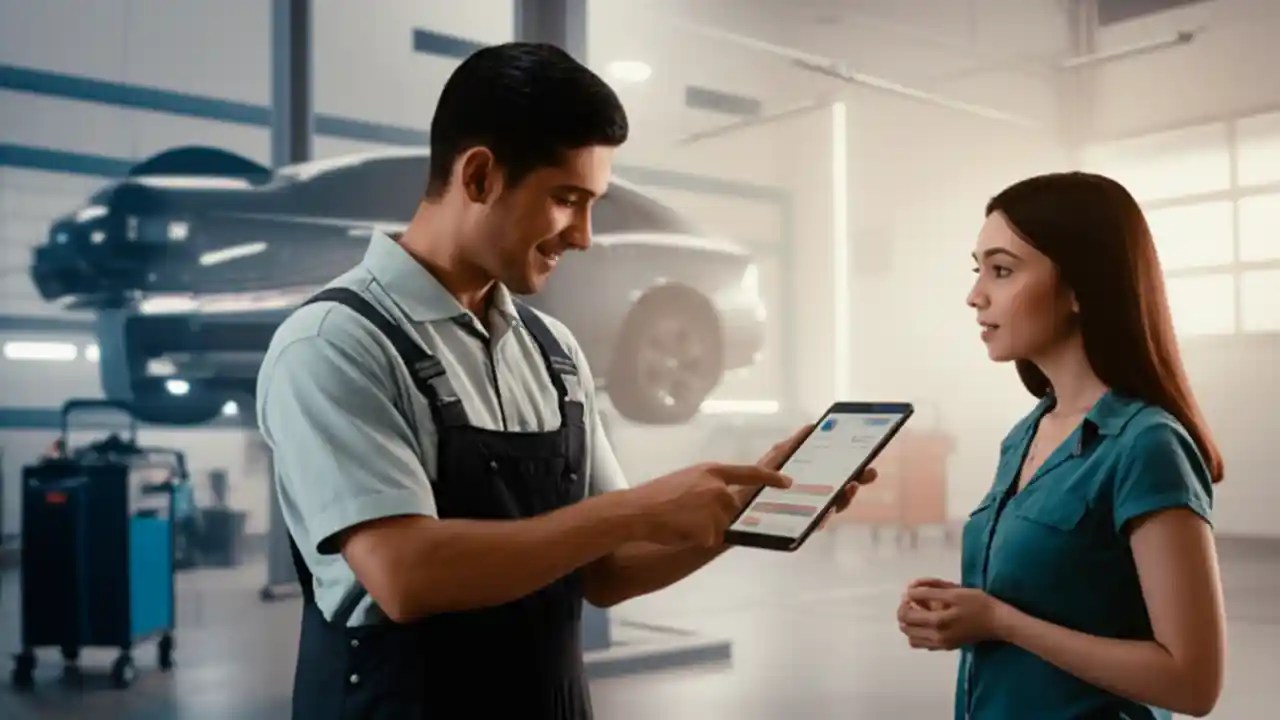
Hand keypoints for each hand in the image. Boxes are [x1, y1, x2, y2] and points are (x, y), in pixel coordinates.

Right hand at [632, 463, 792, 547]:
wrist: (638, 511)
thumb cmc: (657, 495)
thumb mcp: (687, 480)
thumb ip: (709, 487)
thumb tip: (721, 499)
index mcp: (712, 471)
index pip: (750, 473)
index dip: (771, 476)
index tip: (787, 481)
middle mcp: (719, 489)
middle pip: (732, 507)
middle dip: (716, 514)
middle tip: (689, 514)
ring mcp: (716, 510)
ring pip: (719, 526)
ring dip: (703, 528)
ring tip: (678, 521)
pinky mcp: (710, 531)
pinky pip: (708, 540)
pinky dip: (694, 539)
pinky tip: (678, 531)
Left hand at [747, 423, 879, 529]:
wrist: (736, 504)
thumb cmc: (758, 480)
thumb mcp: (777, 458)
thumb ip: (795, 445)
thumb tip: (812, 427)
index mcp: (813, 478)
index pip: (839, 473)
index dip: (856, 469)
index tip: (868, 461)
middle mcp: (815, 496)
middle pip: (842, 489)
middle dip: (858, 481)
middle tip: (869, 473)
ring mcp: (808, 511)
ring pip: (833, 506)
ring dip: (845, 498)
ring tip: (849, 486)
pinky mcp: (798, 525)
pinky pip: (815, 522)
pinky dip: (823, 516)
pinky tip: (826, 510)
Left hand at [897, 578, 1005, 650]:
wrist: (997, 622)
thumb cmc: (978, 603)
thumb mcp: (954, 591)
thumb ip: (930, 589)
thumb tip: (910, 590)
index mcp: (938, 620)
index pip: (908, 610)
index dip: (906, 598)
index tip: (913, 592)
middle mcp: (936, 635)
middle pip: (905, 624)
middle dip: (904, 611)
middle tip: (913, 602)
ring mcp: (940, 644)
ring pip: (910, 637)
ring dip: (908, 624)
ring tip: (918, 613)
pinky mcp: (945, 648)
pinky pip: (920, 644)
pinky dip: (917, 634)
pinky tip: (926, 624)